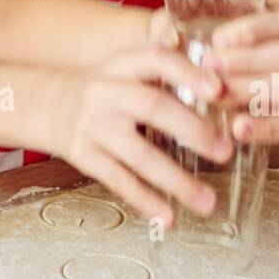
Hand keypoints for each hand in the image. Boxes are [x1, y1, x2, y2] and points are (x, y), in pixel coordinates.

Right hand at [49, 27, 231, 227]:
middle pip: (151, 108)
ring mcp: (94, 126)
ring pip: (138, 155)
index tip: (217, 90)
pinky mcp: (84, 155)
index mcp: (123, 65)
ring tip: (208, 201)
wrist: (53, 105)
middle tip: (225, 150)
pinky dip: (144, 201)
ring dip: (176, 180)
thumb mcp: (130, 68)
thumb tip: (222, 76)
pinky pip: (118, 180)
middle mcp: (106, 92)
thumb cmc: (110, 88)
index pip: (156, 61)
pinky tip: (168, 218)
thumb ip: (168, 70)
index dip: (187, 73)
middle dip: (192, 130)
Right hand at [204, 6, 278, 144]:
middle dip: (248, 88)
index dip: (266, 128)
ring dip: (249, 60)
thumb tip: (186, 109)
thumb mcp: (252, 86)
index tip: (235, 129)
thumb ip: (230, 98)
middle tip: (211, 87)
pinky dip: (253, 30)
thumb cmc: (265, 57)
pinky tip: (224, 37)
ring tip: (211, 62)